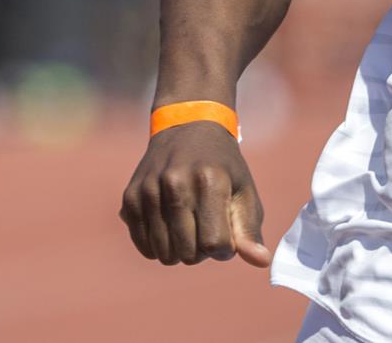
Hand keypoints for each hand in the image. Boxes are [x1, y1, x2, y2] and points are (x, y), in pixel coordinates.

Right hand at [120, 121, 270, 266]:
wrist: (187, 129)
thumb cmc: (223, 166)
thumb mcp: (244, 191)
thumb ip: (250, 230)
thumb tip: (261, 262)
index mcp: (210, 182)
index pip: (215, 244)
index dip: (224, 249)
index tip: (227, 232)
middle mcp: (176, 185)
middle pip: (188, 253)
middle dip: (202, 251)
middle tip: (208, 227)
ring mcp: (149, 191)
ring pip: (165, 254)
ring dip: (181, 249)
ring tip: (191, 224)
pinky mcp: (130, 199)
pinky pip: (144, 247)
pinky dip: (160, 246)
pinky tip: (171, 226)